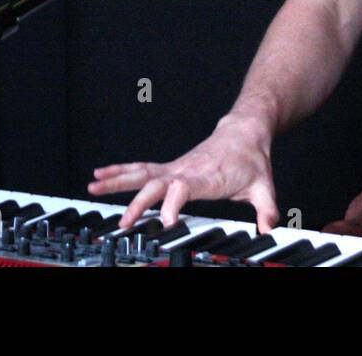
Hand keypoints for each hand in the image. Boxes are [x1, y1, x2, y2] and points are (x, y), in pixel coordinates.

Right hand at [88, 113, 279, 230]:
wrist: (244, 132)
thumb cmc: (251, 159)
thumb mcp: (264, 186)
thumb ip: (266, 209)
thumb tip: (269, 228)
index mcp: (208, 176)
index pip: (187, 188)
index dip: (176, 203)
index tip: (168, 221)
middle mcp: (187, 171)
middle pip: (158, 183)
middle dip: (140, 202)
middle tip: (124, 221)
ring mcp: (175, 168)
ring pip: (142, 173)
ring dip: (117, 180)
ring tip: (92, 186)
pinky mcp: (170, 168)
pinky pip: (141, 170)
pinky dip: (119, 172)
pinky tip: (101, 176)